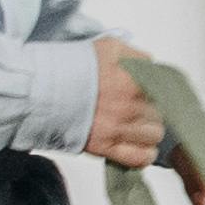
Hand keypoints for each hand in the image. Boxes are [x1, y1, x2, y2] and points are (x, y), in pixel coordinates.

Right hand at [84, 37, 180, 186]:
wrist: (39, 89)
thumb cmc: (71, 66)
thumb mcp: (108, 47)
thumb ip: (137, 56)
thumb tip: (152, 67)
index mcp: (133, 79)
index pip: (164, 88)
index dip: (157, 91)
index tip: (150, 93)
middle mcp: (129, 105)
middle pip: (161, 113)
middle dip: (152, 110)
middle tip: (137, 108)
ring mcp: (118, 128)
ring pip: (155, 135)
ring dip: (149, 131)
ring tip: (136, 126)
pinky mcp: (105, 147)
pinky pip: (140, 157)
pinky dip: (144, 154)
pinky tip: (140, 147)